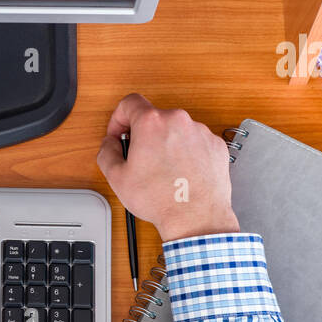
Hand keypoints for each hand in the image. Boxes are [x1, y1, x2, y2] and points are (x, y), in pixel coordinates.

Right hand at [96, 93, 239, 242]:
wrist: (196, 218)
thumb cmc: (161, 200)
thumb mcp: (117, 178)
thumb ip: (106, 152)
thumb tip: (110, 144)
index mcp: (152, 123)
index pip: (129, 103)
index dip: (119, 118)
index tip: (119, 133)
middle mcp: (178, 121)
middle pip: (154, 118)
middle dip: (143, 135)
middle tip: (140, 159)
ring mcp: (200, 132)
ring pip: (175, 130)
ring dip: (166, 144)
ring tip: (163, 171)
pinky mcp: (215, 145)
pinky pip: (194, 142)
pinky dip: (186, 153)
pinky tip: (181, 173)